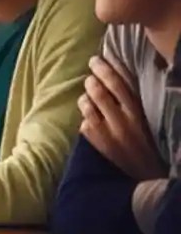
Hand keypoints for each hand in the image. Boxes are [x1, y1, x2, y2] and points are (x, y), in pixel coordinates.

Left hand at [80, 55, 165, 180]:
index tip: (97, 59)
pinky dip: (86, 116)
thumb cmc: (150, 141)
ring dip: (85, 96)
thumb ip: (134, 100)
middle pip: (99, 91)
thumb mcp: (148, 119)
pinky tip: (91, 116)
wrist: (148, 174)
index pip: (118, 83)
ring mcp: (107, 133)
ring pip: (87, 105)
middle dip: (91, 79)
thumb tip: (118, 76)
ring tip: (89, 95)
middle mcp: (122, 121)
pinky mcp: (97, 143)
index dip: (105, 68)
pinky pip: (84, 122)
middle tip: (91, 74)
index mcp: (138, 112)